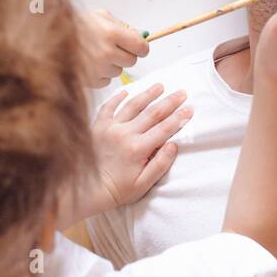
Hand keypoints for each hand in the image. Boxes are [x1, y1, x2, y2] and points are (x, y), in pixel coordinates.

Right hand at [78, 9, 150, 86]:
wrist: (51, 37)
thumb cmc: (75, 24)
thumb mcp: (100, 16)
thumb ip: (122, 26)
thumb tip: (139, 36)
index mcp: (111, 33)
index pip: (141, 47)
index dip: (141, 47)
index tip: (138, 47)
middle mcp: (107, 53)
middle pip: (132, 61)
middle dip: (126, 55)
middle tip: (115, 48)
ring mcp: (98, 69)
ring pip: (118, 72)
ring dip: (112, 65)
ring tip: (98, 54)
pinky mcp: (90, 81)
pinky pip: (106, 81)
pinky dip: (102, 75)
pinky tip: (91, 64)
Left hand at [87, 83, 191, 214]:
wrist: (85, 190)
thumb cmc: (116, 190)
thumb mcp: (143, 185)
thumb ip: (160, 164)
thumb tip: (173, 145)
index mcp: (138, 149)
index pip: (164, 129)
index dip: (179, 118)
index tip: (190, 108)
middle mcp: (125, 134)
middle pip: (152, 113)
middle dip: (169, 102)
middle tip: (181, 92)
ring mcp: (110, 128)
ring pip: (132, 105)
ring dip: (148, 94)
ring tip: (160, 86)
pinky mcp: (98, 127)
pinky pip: (108, 107)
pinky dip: (117, 98)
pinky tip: (126, 91)